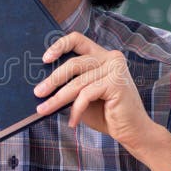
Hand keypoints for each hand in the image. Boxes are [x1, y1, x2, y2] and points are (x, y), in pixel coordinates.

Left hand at [33, 31, 152, 151]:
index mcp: (102, 56)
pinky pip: (86, 95)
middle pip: (74, 63)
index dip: (60, 45)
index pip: (78, 40)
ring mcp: (116, 69)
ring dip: (58, 99)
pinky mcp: (117, 83)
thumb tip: (43, 83)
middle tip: (38, 93)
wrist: (133, 131)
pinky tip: (72, 122)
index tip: (45, 58)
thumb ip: (71, 84)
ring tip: (44, 110)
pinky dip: (76, 110)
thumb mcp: (84, 95)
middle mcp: (111, 58)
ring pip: (77, 83)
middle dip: (53, 80)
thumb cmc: (106, 113)